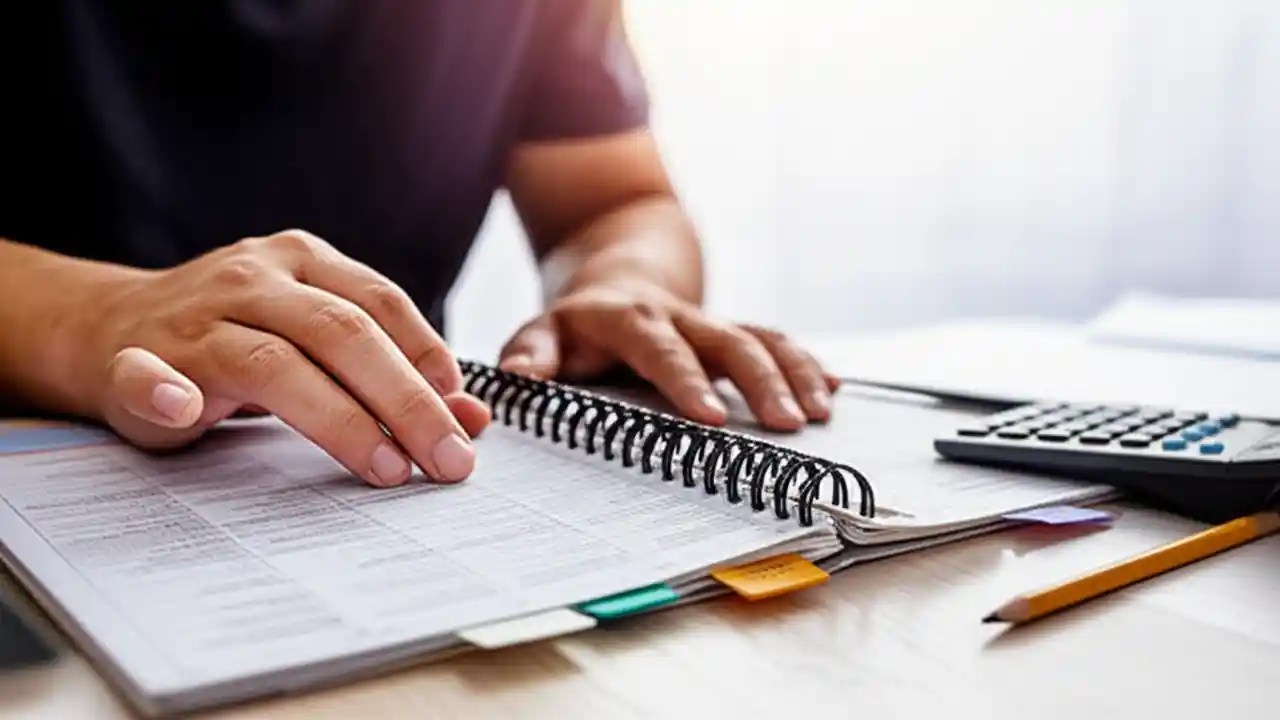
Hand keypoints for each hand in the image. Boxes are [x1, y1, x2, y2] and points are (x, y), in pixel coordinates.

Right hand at [80, 230, 489, 485]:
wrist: (108, 329)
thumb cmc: (236, 339)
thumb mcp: (317, 341)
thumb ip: (389, 371)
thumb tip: (473, 417)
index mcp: (303, 260)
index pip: (380, 302)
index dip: (427, 356)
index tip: (461, 413)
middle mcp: (252, 279)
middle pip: (342, 333)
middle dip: (405, 401)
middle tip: (446, 460)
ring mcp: (193, 318)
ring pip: (273, 363)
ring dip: (337, 419)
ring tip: (385, 468)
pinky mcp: (133, 360)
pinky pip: (146, 375)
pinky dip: (166, 393)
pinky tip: (187, 412)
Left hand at [498, 284, 838, 431]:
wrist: (617, 274)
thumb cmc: (577, 324)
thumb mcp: (543, 331)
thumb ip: (531, 353)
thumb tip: (517, 377)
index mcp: (630, 319)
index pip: (661, 348)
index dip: (686, 381)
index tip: (712, 418)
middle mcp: (680, 317)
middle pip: (728, 341)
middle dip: (761, 381)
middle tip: (786, 425)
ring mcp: (713, 323)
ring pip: (762, 338)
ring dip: (795, 373)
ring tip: (820, 414)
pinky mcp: (735, 331)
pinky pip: (778, 341)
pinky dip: (808, 364)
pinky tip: (834, 391)